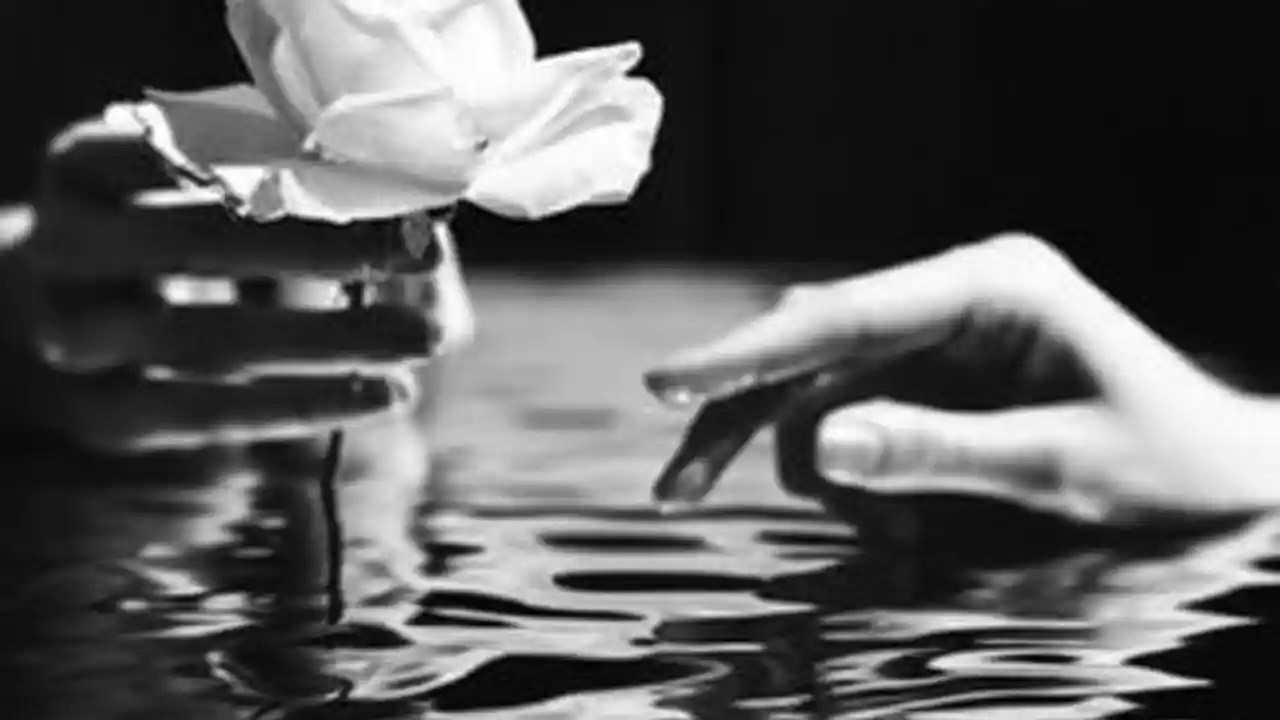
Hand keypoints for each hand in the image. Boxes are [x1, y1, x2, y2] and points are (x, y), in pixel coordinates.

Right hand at [0, 112, 469, 452]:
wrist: (63, 314)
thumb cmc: (166, 229)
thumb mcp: (199, 187)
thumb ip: (287, 184)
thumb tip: (417, 210)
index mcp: (85, 165)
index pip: (188, 151)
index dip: (291, 161)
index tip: (387, 171)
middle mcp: (67, 246)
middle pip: (201, 243)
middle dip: (324, 246)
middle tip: (423, 249)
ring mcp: (75, 335)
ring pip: (212, 341)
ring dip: (333, 340)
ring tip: (424, 338)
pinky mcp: (104, 413)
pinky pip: (211, 415)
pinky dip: (307, 404)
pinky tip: (386, 394)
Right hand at [645, 235, 1279, 527]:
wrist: (1225, 482)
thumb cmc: (1169, 463)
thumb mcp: (1062, 465)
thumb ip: (939, 451)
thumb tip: (822, 447)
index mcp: (989, 285)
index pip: (841, 314)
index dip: (745, 353)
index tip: (664, 384)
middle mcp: (952, 301)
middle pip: (811, 350)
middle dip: (744, 420)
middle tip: (677, 492)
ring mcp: (941, 342)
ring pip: (824, 395)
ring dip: (828, 478)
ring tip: (895, 545)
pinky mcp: (936, 383)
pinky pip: (857, 426)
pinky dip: (858, 485)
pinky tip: (901, 532)